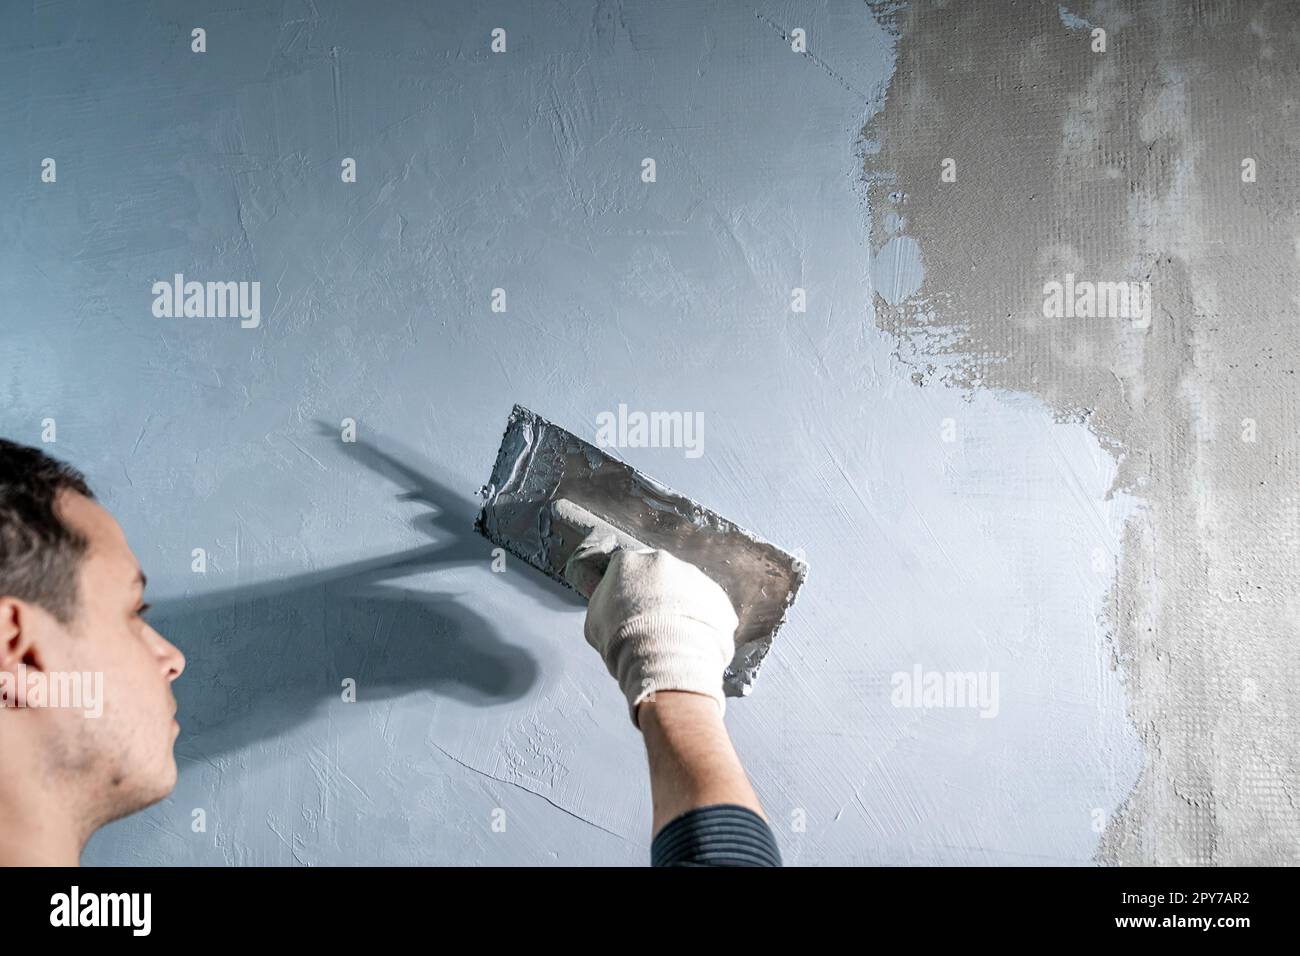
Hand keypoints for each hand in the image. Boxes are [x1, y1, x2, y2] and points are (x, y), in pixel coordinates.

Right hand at [565, 534, 738, 726]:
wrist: (662, 659)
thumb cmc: (622, 642)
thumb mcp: (595, 622)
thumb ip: (605, 604)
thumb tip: (612, 605)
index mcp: (628, 562)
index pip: (625, 570)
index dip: (627, 592)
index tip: (629, 610)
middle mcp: (662, 560)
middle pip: (659, 576)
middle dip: (657, 597)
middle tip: (653, 625)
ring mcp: (694, 576)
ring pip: (686, 591)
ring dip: (682, 609)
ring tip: (675, 639)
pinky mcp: (717, 596)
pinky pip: (708, 609)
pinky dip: (702, 624)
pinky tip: (692, 644)